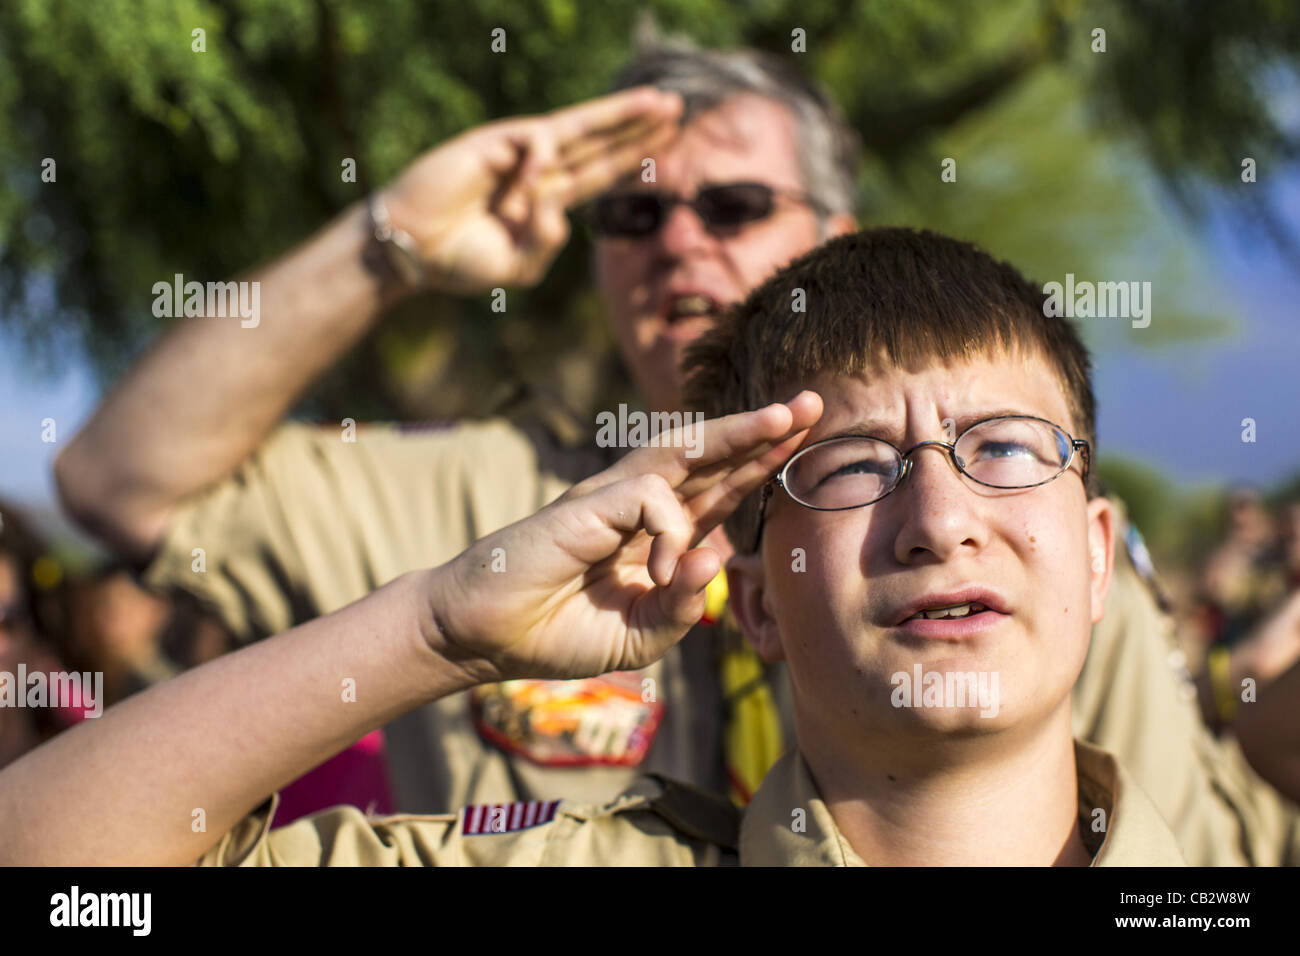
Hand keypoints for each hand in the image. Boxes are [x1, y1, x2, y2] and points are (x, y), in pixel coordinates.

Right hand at [380, 86, 681, 293]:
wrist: (414, 249)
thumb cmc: (460, 259)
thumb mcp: (517, 268)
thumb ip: (547, 244)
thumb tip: (558, 205)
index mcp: (546, 200)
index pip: (600, 171)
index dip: (634, 155)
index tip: (667, 140)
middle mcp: (539, 171)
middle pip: (600, 141)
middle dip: (638, 123)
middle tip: (678, 105)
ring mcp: (518, 154)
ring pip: (580, 126)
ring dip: (621, 112)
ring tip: (658, 103)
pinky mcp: (495, 142)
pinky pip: (537, 143)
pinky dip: (540, 163)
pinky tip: (523, 191)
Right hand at [423, 392, 823, 681]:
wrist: (483, 634)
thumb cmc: (556, 631)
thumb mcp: (639, 633)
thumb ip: (682, 606)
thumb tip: (716, 560)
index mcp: (653, 533)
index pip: (718, 489)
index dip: (759, 464)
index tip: (802, 439)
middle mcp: (637, 506)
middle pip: (710, 456)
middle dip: (762, 430)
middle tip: (814, 404)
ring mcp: (611, 500)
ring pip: (683, 451)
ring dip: (734, 434)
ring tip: (782, 418)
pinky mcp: (587, 505)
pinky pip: (651, 501)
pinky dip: (670, 533)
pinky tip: (663, 571)